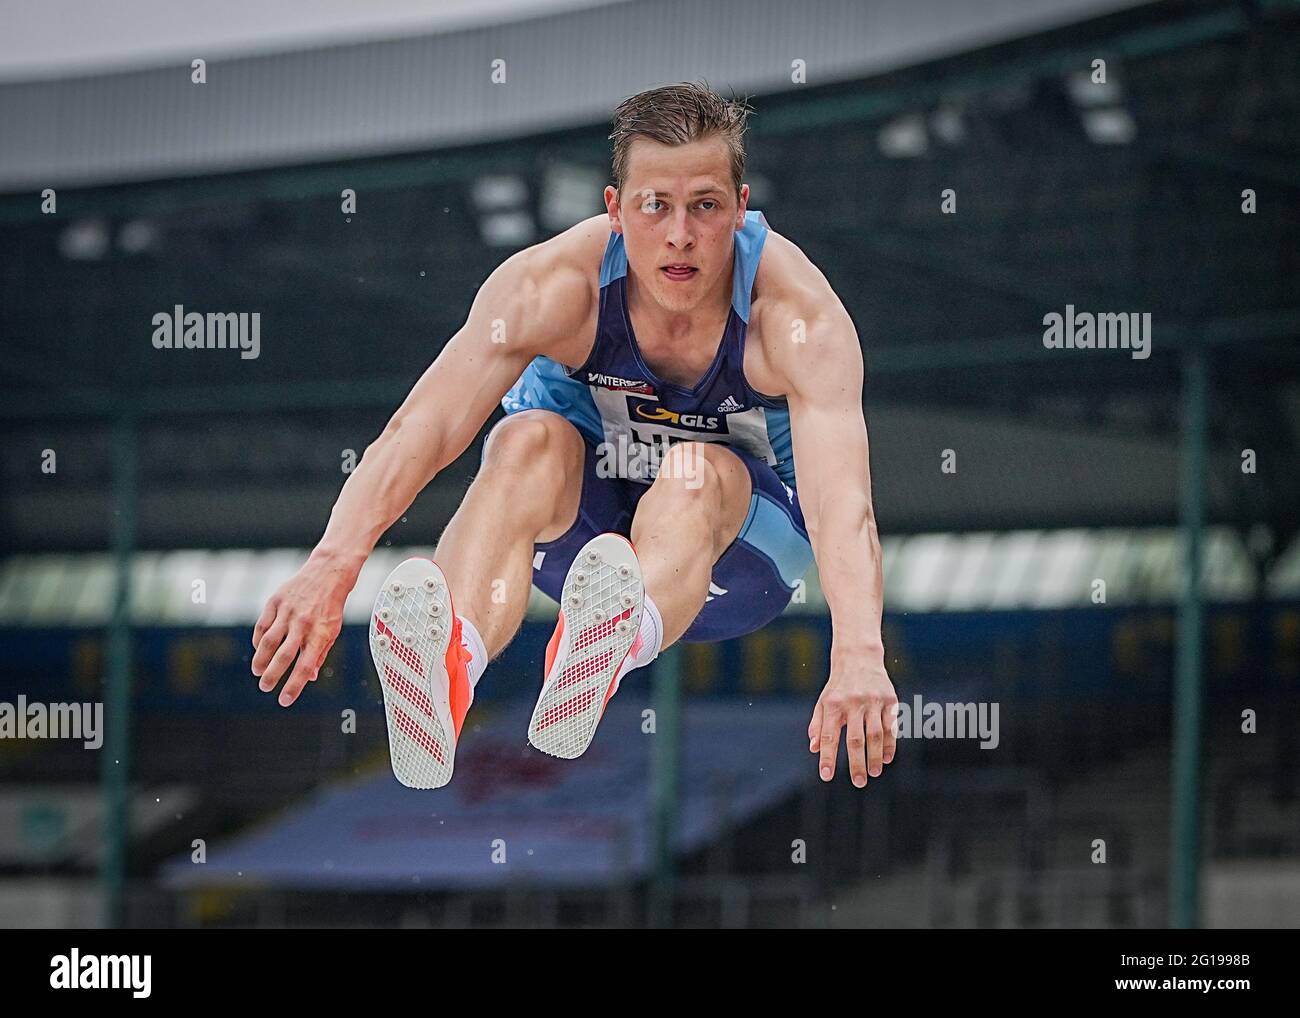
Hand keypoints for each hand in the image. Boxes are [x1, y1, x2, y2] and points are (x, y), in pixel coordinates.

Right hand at [251, 555, 352, 706]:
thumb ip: (320, 653)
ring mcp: (287, 612)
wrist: (328, 573)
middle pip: (283, 656)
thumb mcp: (333, 630)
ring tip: (258, 672)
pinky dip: (258, 641)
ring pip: (268, 642)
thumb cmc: (331, 606)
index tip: (284, 700)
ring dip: (260, 660)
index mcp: (320, 634)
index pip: (305, 666)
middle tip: (265, 688)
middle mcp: (303, 624)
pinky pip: (262, 626)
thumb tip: (310, 677)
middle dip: (272, 676)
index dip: (294, 686)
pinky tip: (258, 651)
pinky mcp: (276, 602)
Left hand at [807, 654, 896, 787]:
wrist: (859, 657)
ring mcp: (873, 701)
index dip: (828, 757)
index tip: (826, 776)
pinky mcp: (889, 700)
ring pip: (876, 734)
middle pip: (856, 739)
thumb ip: (817, 724)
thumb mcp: (823, 701)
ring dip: (875, 757)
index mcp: (833, 704)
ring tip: (873, 773)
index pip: (828, 735)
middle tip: (858, 782)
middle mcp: (853, 703)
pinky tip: (886, 758)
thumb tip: (814, 749)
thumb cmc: (838, 686)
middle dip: (857, 763)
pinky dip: (890, 744)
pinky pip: (891, 726)